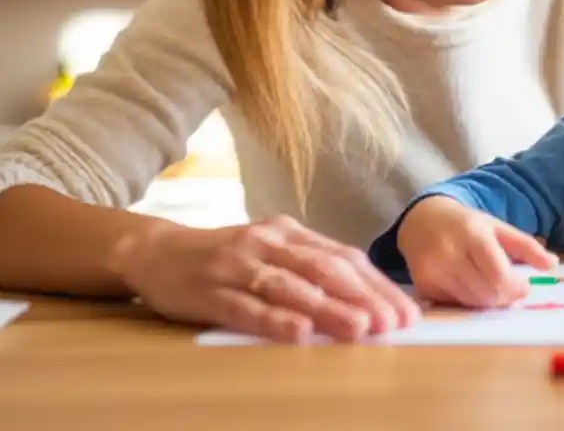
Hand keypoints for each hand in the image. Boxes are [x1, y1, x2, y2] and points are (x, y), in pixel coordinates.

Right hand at [109, 215, 419, 342]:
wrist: (156, 251)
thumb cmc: (226, 260)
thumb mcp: (271, 253)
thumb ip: (310, 269)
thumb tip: (366, 300)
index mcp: (289, 233)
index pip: (344, 257)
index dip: (377, 285)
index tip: (408, 310)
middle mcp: (268, 241)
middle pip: (325, 270)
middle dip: (365, 297)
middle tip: (395, 323)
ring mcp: (238, 263)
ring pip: (292, 286)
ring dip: (329, 308)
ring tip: (360, 328)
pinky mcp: (211, 289)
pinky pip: (247, 305)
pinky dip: (275, 318)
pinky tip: (299, 332)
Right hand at [397, 196, 557, 307]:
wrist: (422, 220)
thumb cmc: (466, 224)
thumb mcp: (498, 227)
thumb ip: (526, 246)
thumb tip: (553, 264)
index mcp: (472, 235)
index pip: (498, 275)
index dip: (516, 288)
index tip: (524, 286)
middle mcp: (448, 253)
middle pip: (486, 293)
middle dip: (505, 297)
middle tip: (511, 290)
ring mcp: (432, 270)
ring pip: (471, 303)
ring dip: (488, 301)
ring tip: (491, 286)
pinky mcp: (423, 285)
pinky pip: (454, 304)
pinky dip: (468, 301)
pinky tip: (469, 285)